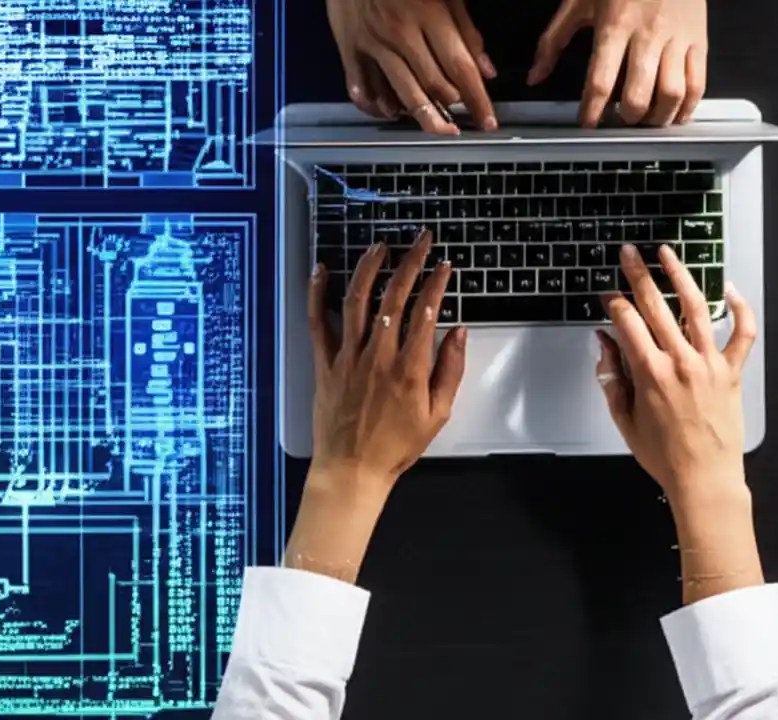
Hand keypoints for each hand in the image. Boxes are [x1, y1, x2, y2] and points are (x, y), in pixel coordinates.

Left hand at [308, 228, 467, 488]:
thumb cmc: (397, 446)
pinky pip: (318, 322)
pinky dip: (318, 293)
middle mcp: (378, 357)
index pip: (426, 313)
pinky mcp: (325, 364)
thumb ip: (450, 371)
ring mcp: (348, 358)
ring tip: (380, 246)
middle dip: (410, 263)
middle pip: (394, 298)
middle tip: (421, 241)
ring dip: (369, 268)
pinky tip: (322, 270)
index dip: (436, 284)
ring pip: (357, 301)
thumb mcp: (436, 415)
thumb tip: (459, 333)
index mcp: (409, 370)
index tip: (444, 265)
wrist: (352, 470)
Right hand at [327, 0, 498, 132]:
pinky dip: (378, 107)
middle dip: (454, 109)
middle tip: (465, 121)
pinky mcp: (350, 49)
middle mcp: (400, 33)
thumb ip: (467, 30)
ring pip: (403, 93)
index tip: (489, 121)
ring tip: (441, 127)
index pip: (460, 67)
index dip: (478, 99)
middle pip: (434, 85)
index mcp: (429, 14)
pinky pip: (362, 88)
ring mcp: (373, 43)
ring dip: (425, 117)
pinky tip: (393, 112)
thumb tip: (486, 70)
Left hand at [528, 0, 707, 127]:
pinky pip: (698, 83)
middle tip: (620, 120)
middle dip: (628, 118)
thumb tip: (535, 76)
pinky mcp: (698, 40)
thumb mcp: (579, 2)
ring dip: (658, 117)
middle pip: (639, 94)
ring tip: (647, 120)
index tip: (588, 123)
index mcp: (614, 25)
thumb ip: (553, 41)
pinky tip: (675, 114)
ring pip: (672, 93)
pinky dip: (688, 107)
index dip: (592, 109)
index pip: (601, 80)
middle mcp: (647, 35)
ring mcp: (677, 39)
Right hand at [596, 244, 762, 602]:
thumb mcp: (625, 419)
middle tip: (630, 253)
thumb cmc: (664, 455)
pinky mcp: (732, 371)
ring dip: (681, 275)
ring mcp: (709, 363)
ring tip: (669, 254)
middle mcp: (680, 361)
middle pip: (656, 305)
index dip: (614, 303)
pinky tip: (730, 289)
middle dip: (638, 274)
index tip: (607, 294)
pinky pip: (742, 333)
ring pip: (696, 307)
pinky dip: (740, 309)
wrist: (705, 479)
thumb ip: (612, 378)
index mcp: (649, 373)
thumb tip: (605, 345)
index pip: (627, 322)